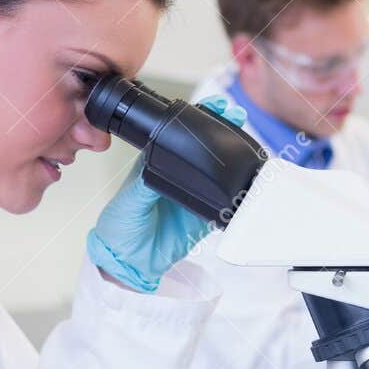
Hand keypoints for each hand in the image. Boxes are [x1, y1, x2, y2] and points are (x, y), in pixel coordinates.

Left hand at [86, 95, 245, 292]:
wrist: (130, 261)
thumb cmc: (120, 226)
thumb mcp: (129, 199)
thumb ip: (145, 181)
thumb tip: (160, 162)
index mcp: (157, 162)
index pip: (179, 135)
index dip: (195, 120)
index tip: (212, 107)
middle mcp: (178, 175)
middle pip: (205, 149)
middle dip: (223, 131)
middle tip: (236, 117)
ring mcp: (194, 194)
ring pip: (219, 171)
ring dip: (234, 157)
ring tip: (248, 142)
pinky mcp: (205, 215)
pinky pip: (225, 201)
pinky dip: (237, 191)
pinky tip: (247, 179)